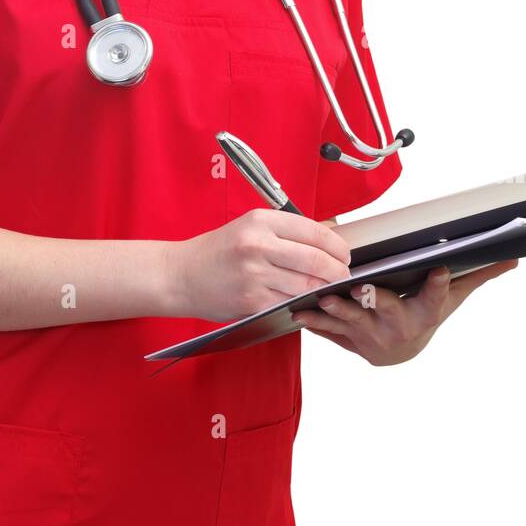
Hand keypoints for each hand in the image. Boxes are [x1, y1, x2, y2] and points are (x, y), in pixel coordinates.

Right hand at [169, 209, 352, 321]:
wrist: (181, 275)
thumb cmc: (218, 251)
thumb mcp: (250, 227)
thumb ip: (287, 231)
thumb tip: (329, 234)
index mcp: (260, 221)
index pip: (313, 231)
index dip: (337, 245)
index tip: (345, 253)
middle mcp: (258, 245)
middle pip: (316, 259)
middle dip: (337, 270)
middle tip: (344, 275)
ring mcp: (254, 274)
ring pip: (306, 285)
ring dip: (323, 290)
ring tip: (329, 289)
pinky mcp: (251, 301)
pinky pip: (288, 304)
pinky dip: (302, 305)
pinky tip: (306, 303)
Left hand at [295, 259, 519, 363]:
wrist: (401, 351)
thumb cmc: (426, 314)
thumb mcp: (453, 296)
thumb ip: (479, 275)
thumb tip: (514, 257)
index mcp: (426, 313)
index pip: (436, 299)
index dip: (437, 286)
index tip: (438, 269)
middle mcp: (400, 329)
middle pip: (388, 312)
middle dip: (375, 301)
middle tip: (361, 287)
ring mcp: (372, 338)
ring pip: (353, 323)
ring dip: (338, 311)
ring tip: (325, 298)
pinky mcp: (348, 341)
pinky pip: (330, 332)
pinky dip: (316, 323)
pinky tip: (300, 313)